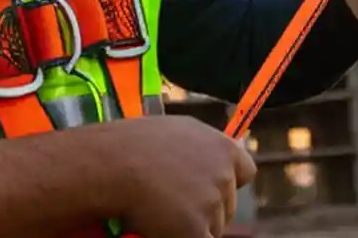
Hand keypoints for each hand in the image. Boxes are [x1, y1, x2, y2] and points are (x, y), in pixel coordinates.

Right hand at [105, 115, 255, 237]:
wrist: (111, 164)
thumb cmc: (134, 144)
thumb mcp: (177, 130)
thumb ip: (204, 146)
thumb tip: (224, 157)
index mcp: (223, 148)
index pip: (246, 172)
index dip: (228, 182)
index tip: (209, 188)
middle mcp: (223, 175)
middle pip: (228, 205)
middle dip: (206, 208)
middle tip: (173, 202)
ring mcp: (212, 204)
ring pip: (212, 227)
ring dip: (192, 225)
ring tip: (159, 210)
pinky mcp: (197, 230)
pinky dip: (182, 236)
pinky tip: (160, 227)